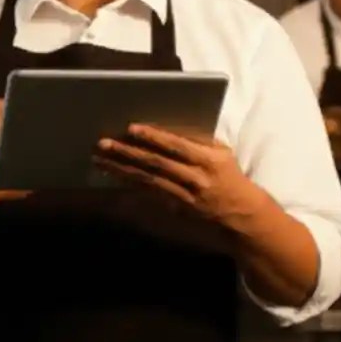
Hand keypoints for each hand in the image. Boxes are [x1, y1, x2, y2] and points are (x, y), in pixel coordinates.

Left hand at [93, 124, 263, 226]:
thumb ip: (198, 140)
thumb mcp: (222, 153)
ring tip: (100, 159)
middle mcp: (196, 179)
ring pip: (148, 180)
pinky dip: (129, 183)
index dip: (154, 137)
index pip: (177, 146)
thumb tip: (166, 128)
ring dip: (121, 169)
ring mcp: (184, 196)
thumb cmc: (229, 175)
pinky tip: (113, 175)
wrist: (240, 213)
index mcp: (209, 160)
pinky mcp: (175, 208)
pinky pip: (148, 193)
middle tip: (104, 142)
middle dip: (128, 152)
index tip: (132, 128)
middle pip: (157, 164)